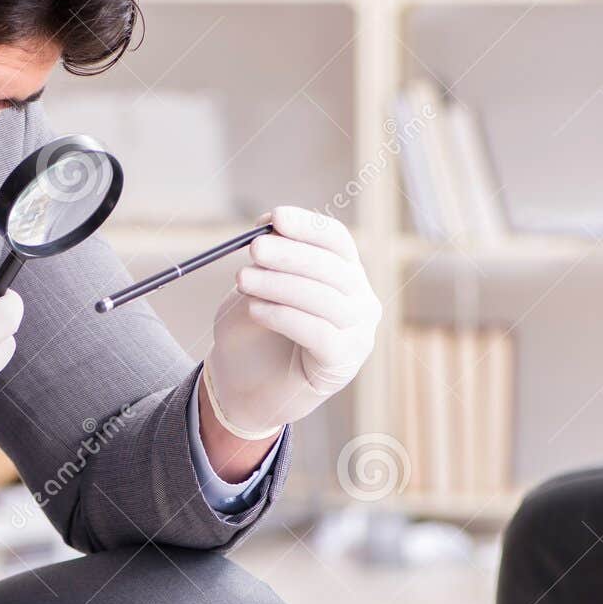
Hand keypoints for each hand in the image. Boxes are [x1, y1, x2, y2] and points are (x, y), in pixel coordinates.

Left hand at [202, 206, 380, 438]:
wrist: (244, 386)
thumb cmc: (252, 331)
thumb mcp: (254, 288)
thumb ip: (266, 262)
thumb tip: (268, 229)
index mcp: (343, 274)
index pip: (337, 241)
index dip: (308, 226)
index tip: (274, 217)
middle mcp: (360, 301)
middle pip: (335, 269)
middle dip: (291, 254)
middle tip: (254, 248)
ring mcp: (357, 334)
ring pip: (327, 301)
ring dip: (282, 285)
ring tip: (242, 279)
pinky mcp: (342, 364)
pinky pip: (320, 334)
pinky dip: (285, 317)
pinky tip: (255, 310)